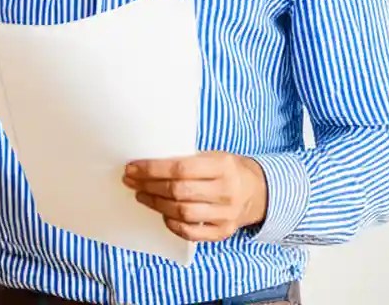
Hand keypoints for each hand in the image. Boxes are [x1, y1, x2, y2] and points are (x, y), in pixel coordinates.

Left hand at [122, 152, 267, 241]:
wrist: (257, 191)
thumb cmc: (226, 169)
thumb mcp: (213, 155)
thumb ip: (187, 159)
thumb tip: (147, 163)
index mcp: (223, 166)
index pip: (181, 168)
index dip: (152, 169)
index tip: (132, 168)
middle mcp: (226, 191)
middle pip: (179, 192)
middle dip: (149, 186)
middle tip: (131, 181)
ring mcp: (226, 214)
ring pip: (182, 213)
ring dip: (156, 204)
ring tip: (142, 195)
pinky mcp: (223, 232)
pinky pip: (191, 233)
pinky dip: (172, 224)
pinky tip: (162, 213)